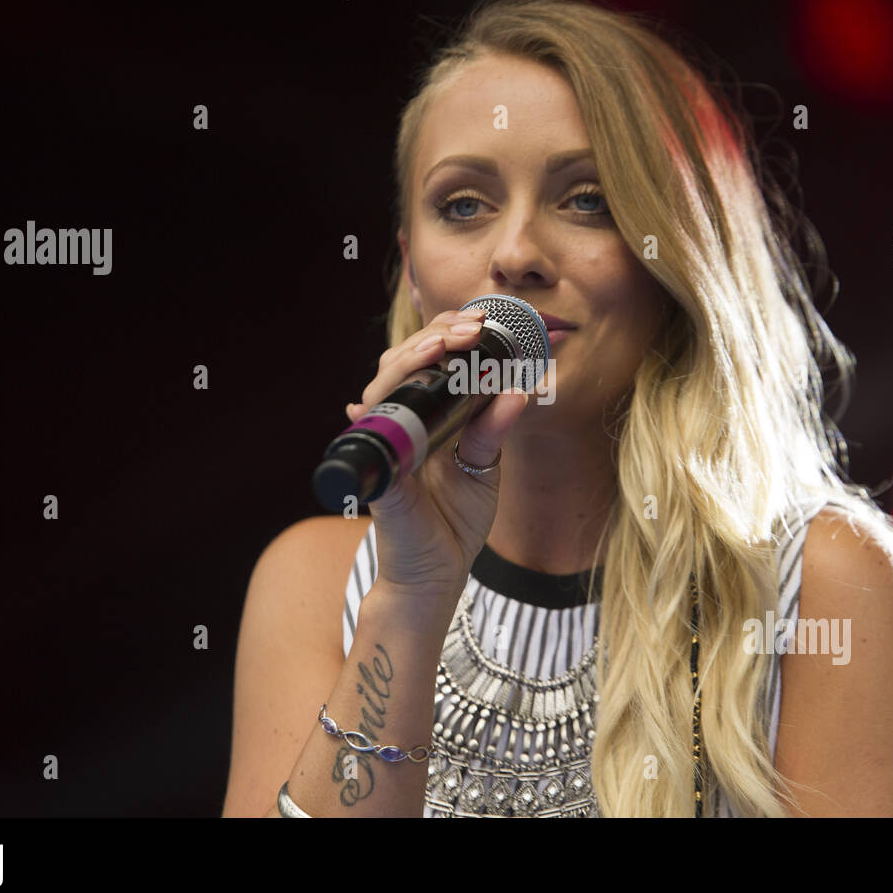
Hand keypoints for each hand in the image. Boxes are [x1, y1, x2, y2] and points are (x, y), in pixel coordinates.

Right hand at [345, 308, 528, 599]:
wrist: (437, 573)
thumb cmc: (454, 520)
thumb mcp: (484, 467)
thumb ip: (494, 428)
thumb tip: (516, 389)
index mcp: (425, 415)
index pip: (428, 359)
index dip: (449, 333)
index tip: (483, 319)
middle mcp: (399, 422)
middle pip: (402, 361)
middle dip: (436, 334)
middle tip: (473, 325)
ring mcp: (384, 443)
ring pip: (384, 383)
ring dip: (415, 357)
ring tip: (449, 342)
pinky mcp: (377, 468)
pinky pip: (375, 430)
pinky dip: (387, 406)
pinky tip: (391, 392)